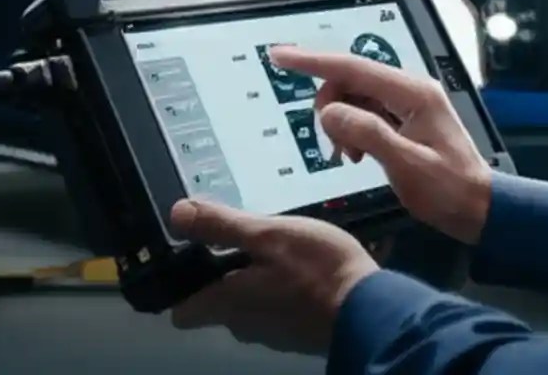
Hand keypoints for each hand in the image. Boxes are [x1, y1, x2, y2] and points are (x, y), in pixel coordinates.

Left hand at [168, 199, 377, 353]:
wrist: (371, 310)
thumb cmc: (316, 269)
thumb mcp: (270, 234)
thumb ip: (223, 225)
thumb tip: (176, 213)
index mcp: (227, 304)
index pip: (182, 312)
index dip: (183, 286)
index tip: (195, 259)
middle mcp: (243, 327)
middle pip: (219, 305)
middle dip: (227, 276)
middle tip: (249, 243)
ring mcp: (273, 335)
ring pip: (251, 307)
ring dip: (259, 282)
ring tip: (282, 251)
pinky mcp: (299, 335)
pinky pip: (279, 312)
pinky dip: (284, 293)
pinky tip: (306, 271)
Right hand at [271, 46, 492, 244]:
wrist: (478, 208)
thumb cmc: (447, 190)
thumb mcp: (406, 165)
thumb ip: (368, 134)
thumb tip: (329, 112)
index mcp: (413, 93)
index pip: (353, 68)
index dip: (313, 61)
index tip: (279, 56)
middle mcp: (410, 90)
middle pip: (351, 81)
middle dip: (330, 107)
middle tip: (335, 147)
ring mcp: (408, 104)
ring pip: (355, 98)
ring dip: (342, 124)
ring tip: (351, 157)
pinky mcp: (405, 119)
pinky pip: (366, 113)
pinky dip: (353, 131)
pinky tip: (358, 156)